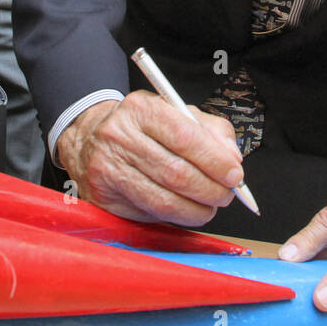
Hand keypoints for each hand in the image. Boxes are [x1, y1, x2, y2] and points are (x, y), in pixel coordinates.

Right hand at [56, 92, 243, 224]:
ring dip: (196, 209)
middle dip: (210, 190)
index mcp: (141, 109)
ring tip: (210, 207)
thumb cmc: (144, 129)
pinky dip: (175, 217)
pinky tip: (186, 210)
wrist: (91, 140)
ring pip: (163, 199)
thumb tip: (232, 159)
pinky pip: (148, 213)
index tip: (235, 175)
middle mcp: (119, 136)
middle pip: (176, 172)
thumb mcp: (179, 115)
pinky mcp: (103, 196)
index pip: (185, 137)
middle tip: (227, 195)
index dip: (215, 160)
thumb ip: (212, 131)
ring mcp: (107, 168)